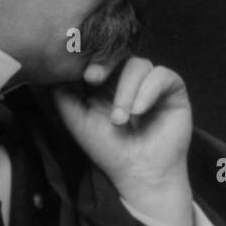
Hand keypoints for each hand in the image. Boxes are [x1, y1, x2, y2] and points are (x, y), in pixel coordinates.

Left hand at [52, 56, 194, 225]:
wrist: (139, 173)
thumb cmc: (108, 149)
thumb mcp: (76, 119)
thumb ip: (62, 94)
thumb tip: (52, 68)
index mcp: (106, 83)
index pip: (99, 56)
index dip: (89, 58)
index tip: (80, 74)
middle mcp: (129, 79)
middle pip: (119, 52)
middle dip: (105, 63)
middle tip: (92, 78)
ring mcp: (151, 83)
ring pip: (139, 64)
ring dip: (126, 90)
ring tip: (119, 119)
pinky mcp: (173, 89)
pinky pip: (162, 74)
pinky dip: (148, 90)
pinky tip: (139, 111)